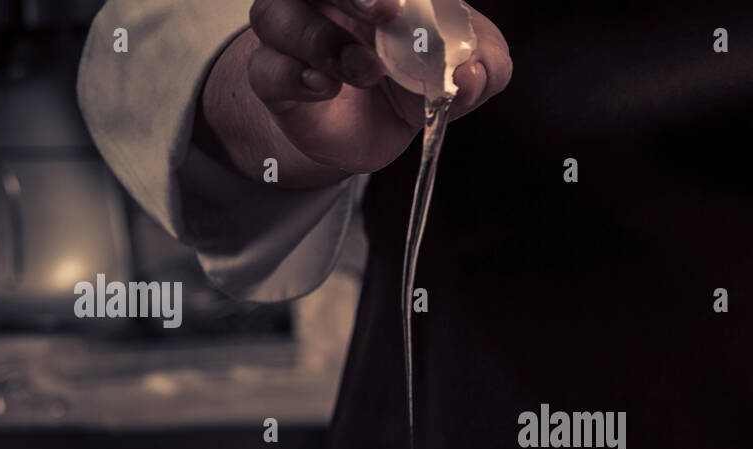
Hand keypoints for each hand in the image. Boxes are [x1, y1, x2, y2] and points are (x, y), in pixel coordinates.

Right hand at [244, 0, 511, 172]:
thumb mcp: (462, 73)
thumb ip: (484, 66)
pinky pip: (267, 68)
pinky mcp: (272, 77)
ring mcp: (290, 31)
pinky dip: (297, 76)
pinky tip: (325, 86)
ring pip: (278, 17)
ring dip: (323, 41)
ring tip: (365, 69)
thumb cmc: (412, 80)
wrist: (369, 131)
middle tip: (387, 11)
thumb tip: (470, 73)